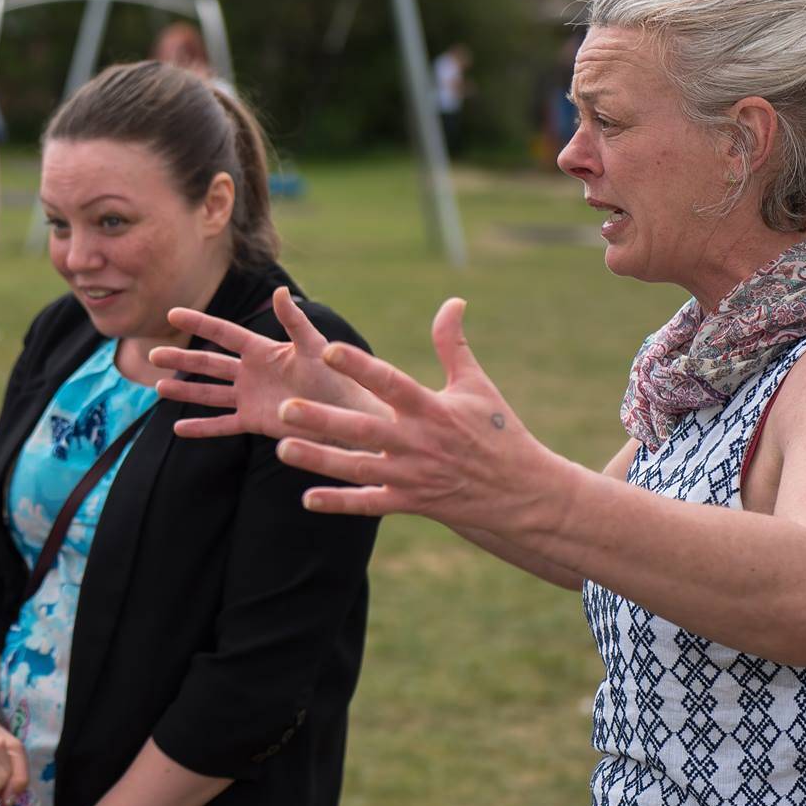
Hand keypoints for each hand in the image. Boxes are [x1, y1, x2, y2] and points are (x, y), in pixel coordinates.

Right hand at [149, 287, 382, 439]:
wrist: (348, 414)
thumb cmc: (336, 376)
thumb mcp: (314, 346)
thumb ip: (295, 322)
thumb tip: (279, 292)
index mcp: (263, 350)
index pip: (224, 333)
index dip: (199, 323)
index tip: (173, 313)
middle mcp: (252, 372)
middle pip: (209, 363)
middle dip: (182, 358)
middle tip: (153, 355)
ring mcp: (251, 397)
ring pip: (210, 393)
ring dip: (185, 390)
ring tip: (158, 387)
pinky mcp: (255, 421)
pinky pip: (223, 425)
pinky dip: (202, 428)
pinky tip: (178, 429)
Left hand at [274, 299, 565, 529]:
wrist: (523, 493)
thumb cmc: (498, 432)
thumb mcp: (477, 385)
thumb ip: (453, 344)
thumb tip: (453, 301)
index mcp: (432, 409)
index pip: (390, 382)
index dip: (359, 366)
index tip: (327, 350)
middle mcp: (418, 442)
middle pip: (363, 429)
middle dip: (323, 419)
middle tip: (284, 407)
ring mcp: (412, 475)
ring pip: (358, 468)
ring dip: (320, 460)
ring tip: (282, 448)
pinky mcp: (410, 502)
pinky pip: (370, 504)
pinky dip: (340, 503)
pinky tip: (308, 498)